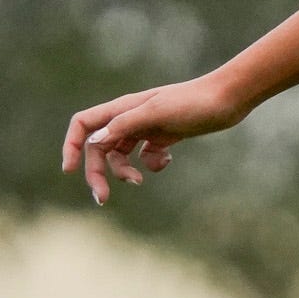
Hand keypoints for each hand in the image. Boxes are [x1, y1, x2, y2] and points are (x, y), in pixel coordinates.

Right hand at [62, 74, 245, 204]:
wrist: (228, 99)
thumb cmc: (194, 102)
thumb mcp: (157, 113)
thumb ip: (126, 125)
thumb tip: (96, 140)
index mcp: (122, 109)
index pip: (83, 125)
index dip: (72, 146)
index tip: (70, 170)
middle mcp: (130, 118)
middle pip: (100, 148)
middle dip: (98, 172)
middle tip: (103, 198)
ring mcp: (148, 128)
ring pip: (122, 155)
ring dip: (124, 171)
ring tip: (140, 180)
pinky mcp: (165, 137)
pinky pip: (147, 156)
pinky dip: (152, 164)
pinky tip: (167, 160)